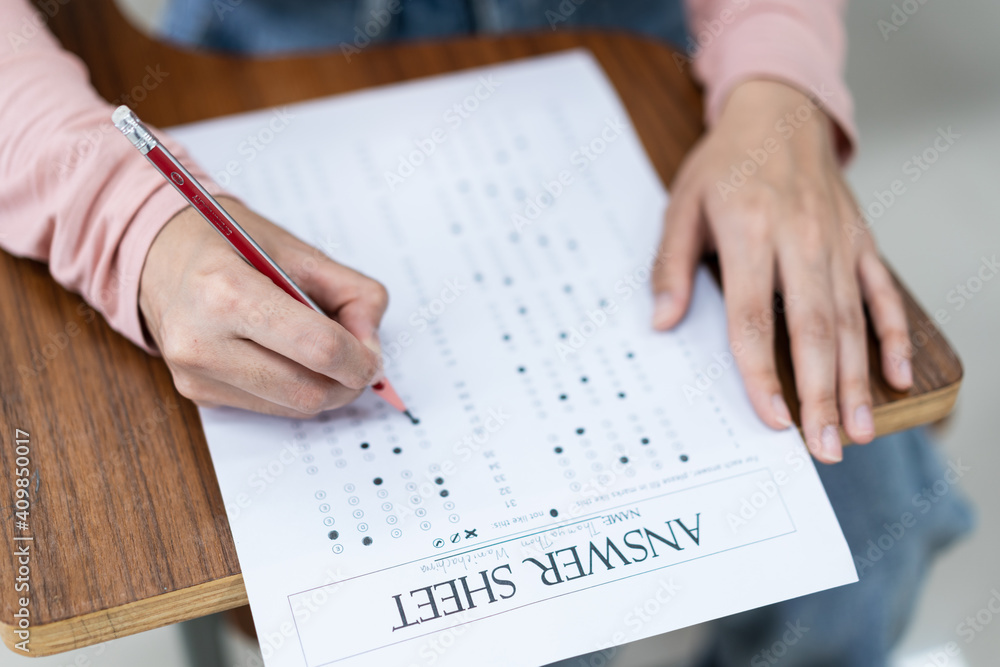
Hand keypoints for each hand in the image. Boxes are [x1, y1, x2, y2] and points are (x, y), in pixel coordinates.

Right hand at [139, 198, 386, 417]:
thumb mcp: (298, 250)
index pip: (318, 347)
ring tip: (326, 355)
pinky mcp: (196, 394)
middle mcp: (202, 339)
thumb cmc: (228, 244)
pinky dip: (294, 391)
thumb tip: (371, 345)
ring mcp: (194, 373)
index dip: (360, 359)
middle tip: (361, 361)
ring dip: (325, 390)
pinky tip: (288, 359)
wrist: (155, 254)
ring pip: (292, 408)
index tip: (373, 355)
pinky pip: (268, 408)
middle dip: (348, 382)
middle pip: (308, 390)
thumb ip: (352, 293)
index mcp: (228, 291)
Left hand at [651, 80, 912, 463]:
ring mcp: (837, 240)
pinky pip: (881, 292)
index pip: (754, 318)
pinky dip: (891, 335)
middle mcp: (801, 238)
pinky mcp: (862, 239)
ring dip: (858, 381)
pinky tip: (895, 377)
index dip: (762, 374)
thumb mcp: (682, 204)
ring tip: (858, 432)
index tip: (771, 420)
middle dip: (822, 395)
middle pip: (814, 330)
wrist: (780, 109)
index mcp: (750, 230)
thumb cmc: (724, 162)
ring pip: (852, 321)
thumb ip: (672, 266)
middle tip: (825, 448)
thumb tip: (663, 323)